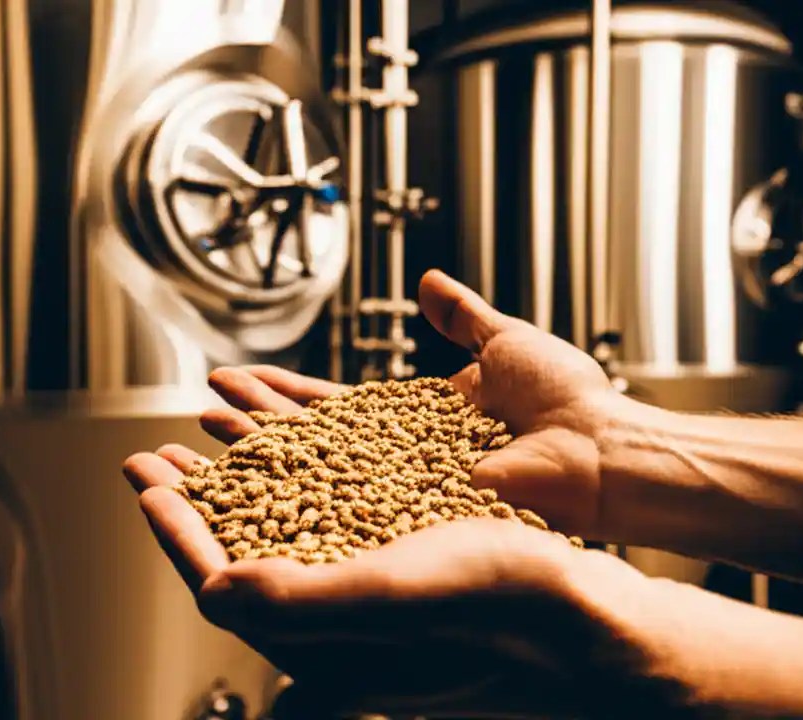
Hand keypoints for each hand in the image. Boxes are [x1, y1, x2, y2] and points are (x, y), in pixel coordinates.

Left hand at [122, 449, 688, 717]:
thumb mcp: (390, 593)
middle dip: (197, 503)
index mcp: (321, 639)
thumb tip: (213, 589)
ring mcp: (372, 598)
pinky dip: (307, 478)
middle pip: (242, 555)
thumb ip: (295, 600)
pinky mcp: (406, 571)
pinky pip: (336, 516)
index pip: (220, 580)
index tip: (145, 477)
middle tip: (160, 456)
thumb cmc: (500, 609)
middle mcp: (340, 623)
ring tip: (220, 437)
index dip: (175, 528)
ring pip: (285, 530)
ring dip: (245, 482)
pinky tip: (308, 450)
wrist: (587, 620)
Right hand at [200, 270, 646, 538]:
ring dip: (256, 447)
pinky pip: (341, 498)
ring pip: (311, 468)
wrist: (600, 445)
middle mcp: (399, 461)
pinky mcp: (410, 512)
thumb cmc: (568, 397)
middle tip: (202, 404)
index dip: (285, 392)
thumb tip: (429, 281)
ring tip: (203, 429)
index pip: (333, 407)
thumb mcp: (503, 340)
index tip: (240, 377)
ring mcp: (401, 490)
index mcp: (416, 422)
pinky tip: (247, 476)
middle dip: (253, 420)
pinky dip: (292, 486)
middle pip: (309, 439)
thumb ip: (460, 315)